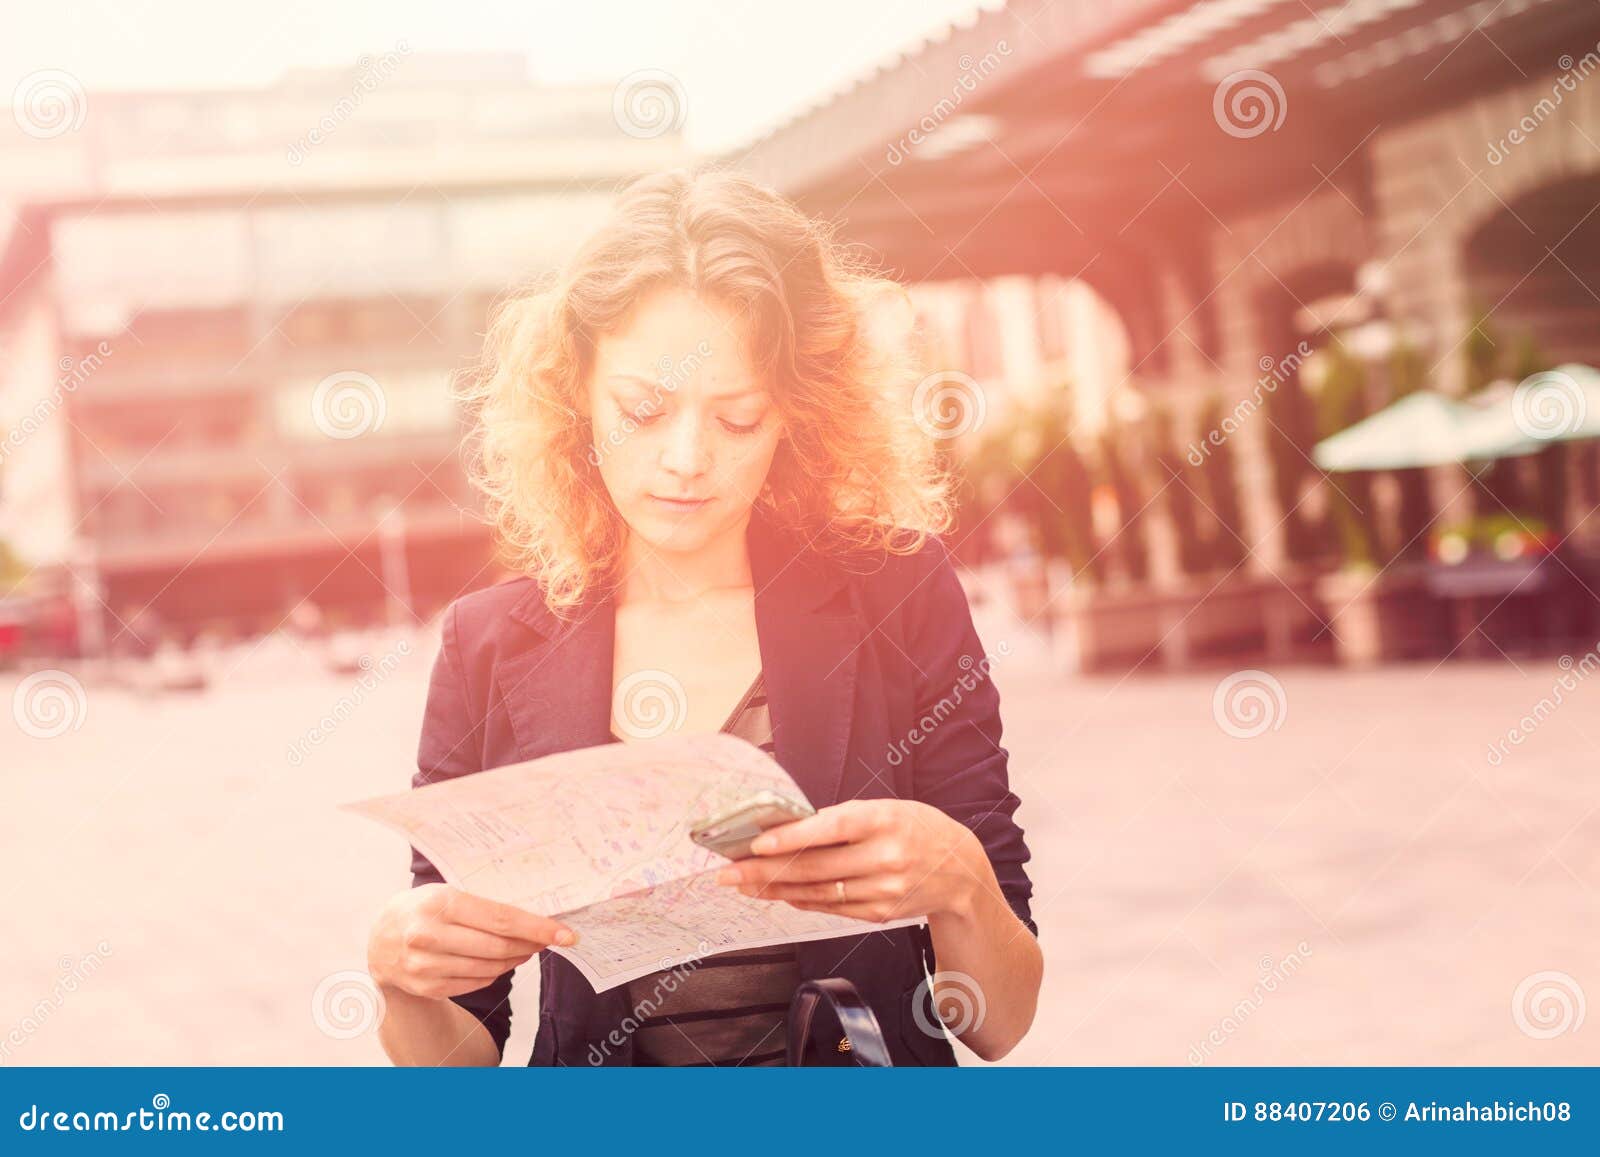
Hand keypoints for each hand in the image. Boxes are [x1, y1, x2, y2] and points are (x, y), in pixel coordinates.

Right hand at [367, 884, 575, 1000]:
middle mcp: (428, 935)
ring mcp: (425, 965)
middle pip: (498, 947)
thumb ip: (483, 902)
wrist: (377, 940)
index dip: (537, 927)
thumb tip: (534, 913)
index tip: (566, 934)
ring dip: (516, 960)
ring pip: (490, 968)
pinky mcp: (426, 987)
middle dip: (531, 944)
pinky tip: (501, 962)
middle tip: (551, 939)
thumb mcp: (445, 892)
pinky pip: (476, 983)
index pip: (500, 919)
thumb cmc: (422, 909)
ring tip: (527, 948)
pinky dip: (495, 973)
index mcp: (440, 903)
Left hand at [714, 799, 987, 923]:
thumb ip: (842, 819)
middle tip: (727, 871)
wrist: (961, 871)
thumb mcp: (887, 810)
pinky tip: (776, 894)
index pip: (832, 829)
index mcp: (886, 821)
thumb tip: (787, 828)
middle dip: (764, 871)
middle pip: (815, 868)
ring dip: (774, 889)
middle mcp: (886, 859)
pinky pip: (830, 908)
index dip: (792, 838)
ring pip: (817, 893)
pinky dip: (800, 901)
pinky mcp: (880, 915)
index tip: (756, 843)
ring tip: (741, 883)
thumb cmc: (916, 829)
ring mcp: (883, 891)